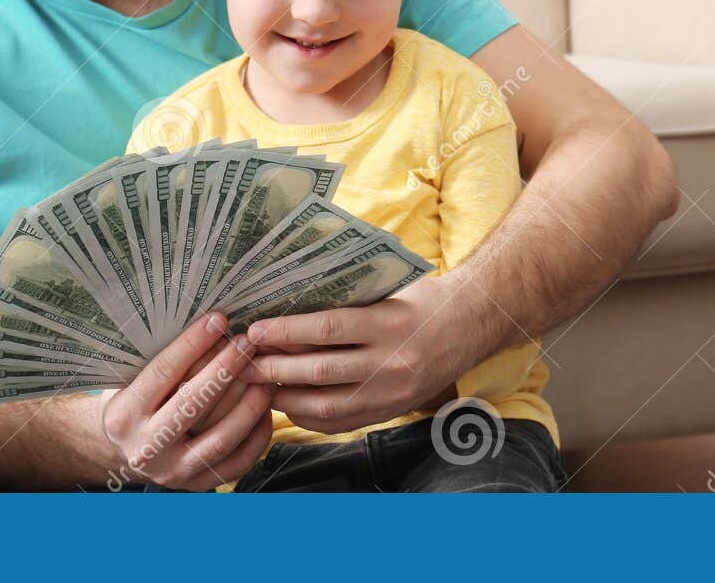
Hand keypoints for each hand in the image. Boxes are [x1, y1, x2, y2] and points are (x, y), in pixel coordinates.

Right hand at [100, 312, 275, 490]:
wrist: (119, 453)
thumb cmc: (132, 403)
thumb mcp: (131, 380)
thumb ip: (163, 361)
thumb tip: (209, 325)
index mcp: (124, 416)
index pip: (163, 373)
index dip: (193, 344)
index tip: (218, 320)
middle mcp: (146, 448)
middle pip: (194, 404)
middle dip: (225, 369)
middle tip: (247, 342)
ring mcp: (172, 472)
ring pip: (221, 438)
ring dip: (249, 402)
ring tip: (266, 373)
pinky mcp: (195, 486)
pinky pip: (236, 462)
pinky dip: (257, 435)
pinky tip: (266, 408)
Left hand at [239, 276, 475, 434]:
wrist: (470, 325)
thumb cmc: (421, 300)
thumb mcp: (385, 292)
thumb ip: (343, 303)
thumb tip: (286, 310)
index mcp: (388, 323)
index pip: (327, 329)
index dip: (287, 331)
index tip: (256, 330)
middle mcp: (391, 362)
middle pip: (321, 371)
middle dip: (276, 368)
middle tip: (244, 362)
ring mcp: (392, 392)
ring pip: (328, 404)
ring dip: (286, 396)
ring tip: (259, 384)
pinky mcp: (391, 411)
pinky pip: (342, 422)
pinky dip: (309, 416)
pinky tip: (288, 403)